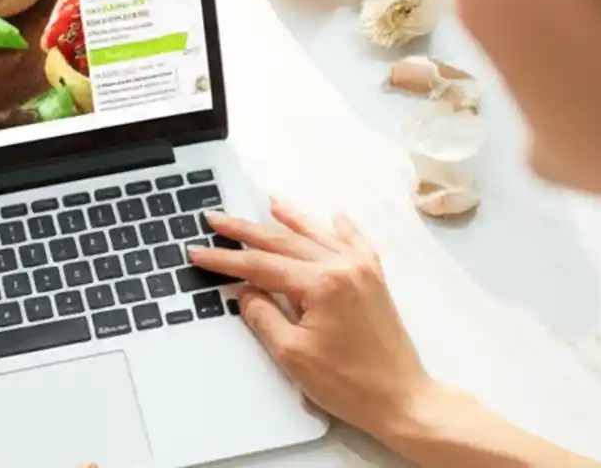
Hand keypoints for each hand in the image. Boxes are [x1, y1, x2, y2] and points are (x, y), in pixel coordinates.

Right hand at [189, 198, 431, 436]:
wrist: (402, 399)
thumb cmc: (347, 383)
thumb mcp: (293, 354)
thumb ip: (264, 316)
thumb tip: (245, 290)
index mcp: (321, 284)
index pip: (261, 265)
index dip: (226, 259)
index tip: (198, 252)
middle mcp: (343, 267)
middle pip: (285, 242)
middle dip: (247, 230)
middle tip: (217, 219)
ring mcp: (362, 270)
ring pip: (318, 235)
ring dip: (291, 218)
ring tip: (270, 201)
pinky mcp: (375, 281)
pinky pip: (356, 244)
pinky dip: (342, 229)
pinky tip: (335, 217)